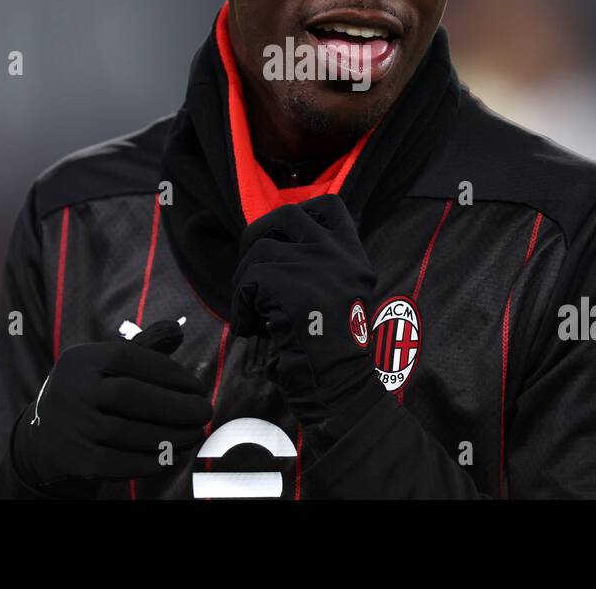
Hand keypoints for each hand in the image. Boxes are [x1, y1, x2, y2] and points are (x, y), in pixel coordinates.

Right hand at [10, 321, 212, 496]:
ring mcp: (70, 425)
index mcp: (81, 359)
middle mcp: (71, 389)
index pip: (129, 357)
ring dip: (169, 435)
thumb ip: (143, 347)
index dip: (169, 372)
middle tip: (205, 412)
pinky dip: (147, 460)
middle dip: (175, 405)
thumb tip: (177, 331)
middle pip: (129, 395)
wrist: (43, 438)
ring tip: (195, 434)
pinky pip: (116, 463)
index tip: (198, 387)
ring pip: (126, 432)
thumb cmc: (91, 393)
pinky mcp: (73, 459)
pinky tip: (171, 456)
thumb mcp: (105, 365)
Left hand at [231, 195, 385, 447]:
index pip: (330, 206)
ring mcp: (316, 267)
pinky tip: (250, 330)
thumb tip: (272, 245)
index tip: (282, 239)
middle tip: (252, 270)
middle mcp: (339, 255)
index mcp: (355, 257)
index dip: (299, 215)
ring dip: (245, 284)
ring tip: (254, 316)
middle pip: (285, 215)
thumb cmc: (333, 355)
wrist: (339, 389)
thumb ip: (319, 268)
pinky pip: (247, 283)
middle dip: (258, 237)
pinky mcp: (290, 285)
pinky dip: (240, 308)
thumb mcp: (341, 298)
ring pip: (259, 253)